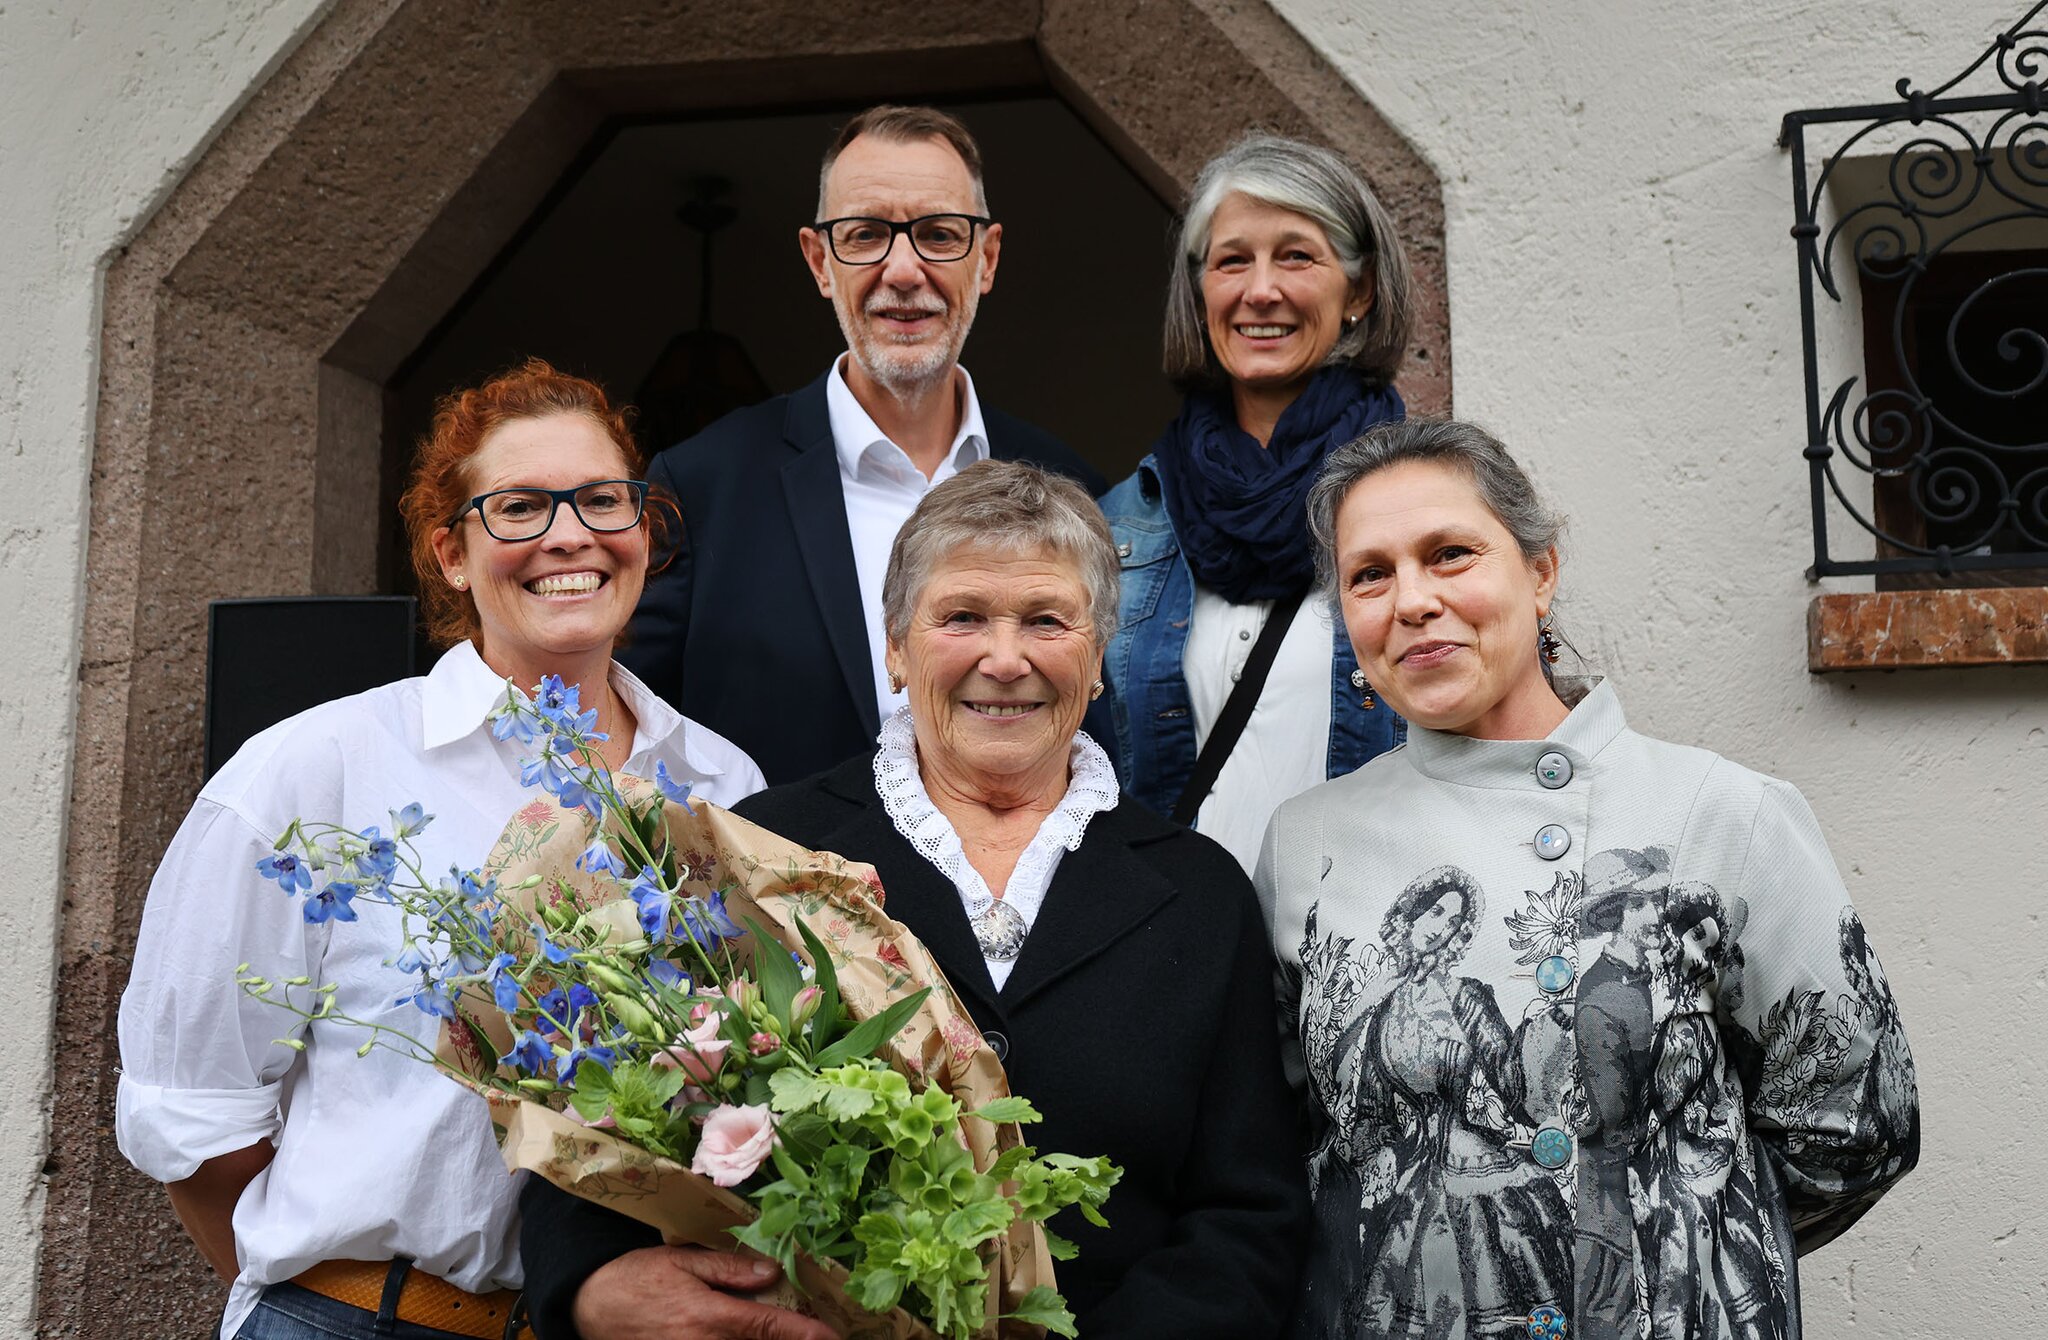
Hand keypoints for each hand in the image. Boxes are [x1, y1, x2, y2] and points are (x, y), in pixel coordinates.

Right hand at [570, 1246, 839, 1339]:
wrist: (590, 1304)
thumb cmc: (637, 1278)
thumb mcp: (682, 1262)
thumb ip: (728, 1269)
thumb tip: (771, 1271)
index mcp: (709, 1315)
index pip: (767, 1326)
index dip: (804, 1333)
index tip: (832, 1336)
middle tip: (821, 1336)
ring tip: (792, 1335)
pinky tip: (752, 1339)